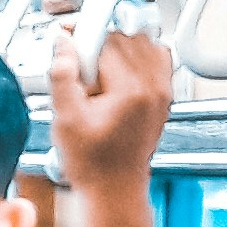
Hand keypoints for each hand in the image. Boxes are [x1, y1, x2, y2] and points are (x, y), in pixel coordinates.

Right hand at [47, 23, 170, 192]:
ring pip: (141, 42)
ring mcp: (162, 91)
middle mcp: (153, 87)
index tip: (67, 43)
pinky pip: (157, 56)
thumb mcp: (65, 120)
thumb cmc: (93, 163)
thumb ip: (62, 76)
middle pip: (123, 38)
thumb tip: (62, 44)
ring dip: (117, 49)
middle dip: (96, 47)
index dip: (81, 38)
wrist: (114, 188)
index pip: (106, 40)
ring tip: (99, 76)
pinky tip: (119, 73)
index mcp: (131, 91)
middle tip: (80, 73)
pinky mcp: (164, 95)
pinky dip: (138, 55)